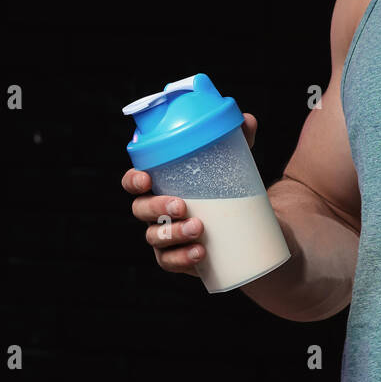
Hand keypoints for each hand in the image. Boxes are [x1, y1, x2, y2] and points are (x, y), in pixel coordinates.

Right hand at [122, 112, 256, 276]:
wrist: (244, 226)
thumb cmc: (224, 187)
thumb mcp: (233, 162)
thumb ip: (238, 139)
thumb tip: (247, 120)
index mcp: (160, 184)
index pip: (133, 181)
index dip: (133, 180)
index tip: (146, 179)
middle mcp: (155, 212)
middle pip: (141, 210)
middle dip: (157, 207)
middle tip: (182, 205)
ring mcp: (164, 237)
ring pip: (155, 237)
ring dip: (174, 233)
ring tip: (199, 228)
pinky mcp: (177, 257)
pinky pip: (171, 261)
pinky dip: (183, 258)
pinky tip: (200, 253)